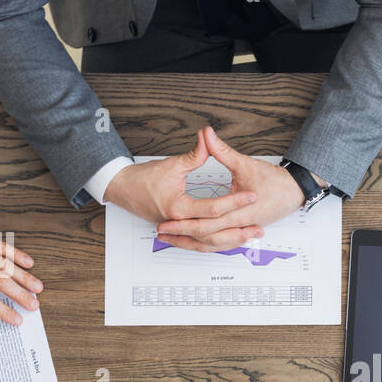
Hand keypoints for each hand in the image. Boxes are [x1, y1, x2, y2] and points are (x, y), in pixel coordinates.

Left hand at [0, 207, 42, 336]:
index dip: (4, 311)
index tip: (17, 319)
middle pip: (2, 283)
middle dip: (21, 295)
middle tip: (34, 305)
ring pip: (5, 265)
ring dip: (24, 277)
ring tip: (38, 287)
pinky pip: (0, 246)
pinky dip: (16, 254)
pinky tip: (28, 262)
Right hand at [104, 130, 260, 239]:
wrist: (123, 189)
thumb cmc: (142, 178)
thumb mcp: (172, 164)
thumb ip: (195, 155)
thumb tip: (208, 139)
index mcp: (178, 207)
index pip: (213, 208)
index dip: (235, 201)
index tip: (251, 195)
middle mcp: (179, 222)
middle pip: (215, 232)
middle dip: (239, 230)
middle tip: (259, 225)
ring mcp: (178, 229)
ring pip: (209, 242)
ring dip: (231, 241)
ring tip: (251, 237)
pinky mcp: (179, 231)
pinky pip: (201, 242)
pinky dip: (217, 242)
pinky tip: (231, 240)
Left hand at [155, 126, 304, 252]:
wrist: (294, 191)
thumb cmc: (274, 180)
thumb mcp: (245, 164)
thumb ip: (222, 150)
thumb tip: (206, 134)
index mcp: (241, 212)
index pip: (208, 221)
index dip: (185, 223)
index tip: (167, 220)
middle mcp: (241, 225)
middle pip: (207, 237)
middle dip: (182, 236)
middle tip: (162, 232)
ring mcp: (243, 231)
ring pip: (213, 245)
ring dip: (191, 243)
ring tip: (171, 239)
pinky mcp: (243, 232)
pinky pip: (221, 243)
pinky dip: (205, 243)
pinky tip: (193, 241)